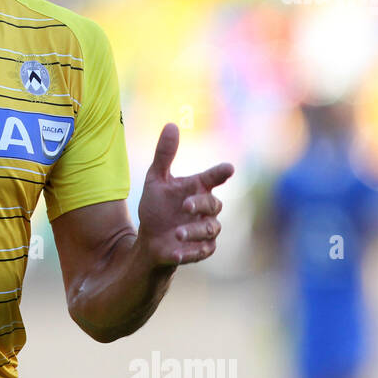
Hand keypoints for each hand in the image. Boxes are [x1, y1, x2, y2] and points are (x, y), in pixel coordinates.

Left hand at [136, 122, 233, 267]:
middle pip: (214, 204)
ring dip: (194, 231)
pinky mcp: (202, 250)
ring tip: (177, 233)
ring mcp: (205, 230)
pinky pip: (204, 251)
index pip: (213, 177)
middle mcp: (205, 209)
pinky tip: (176, 252)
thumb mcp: (155, 180)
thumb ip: (164, 155)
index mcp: (197, 188)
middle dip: (201, 204)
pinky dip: (191, 252)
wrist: (150, 240)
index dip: (220, 172)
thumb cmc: (156, 207)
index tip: (228, 168)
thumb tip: (171, 125)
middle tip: (185, 206)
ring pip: (211, 230)